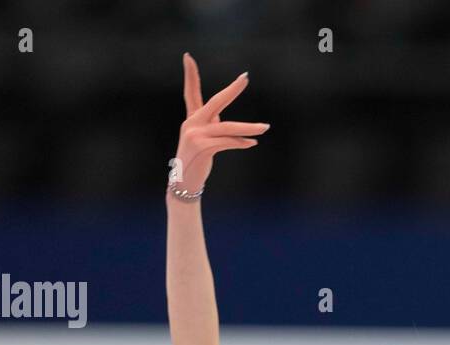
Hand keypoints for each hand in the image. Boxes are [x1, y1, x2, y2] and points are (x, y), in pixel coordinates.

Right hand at [172, 53, 269, 193]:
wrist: (184, 184)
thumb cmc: (196, 161)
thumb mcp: (203, 140)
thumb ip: (215, 128)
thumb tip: (238, 129)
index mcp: (192, 119)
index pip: (190, 92)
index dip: (190, 75)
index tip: (188, 57)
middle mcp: (192, 123)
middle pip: (216, 102)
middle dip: (232, 90)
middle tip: (245, 78)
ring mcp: (196, 135)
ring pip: (228, 128)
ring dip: (249, 128)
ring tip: (265, 127)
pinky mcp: (202, 148)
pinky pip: (228, 142)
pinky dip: (241, 143)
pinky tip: (252, 143)